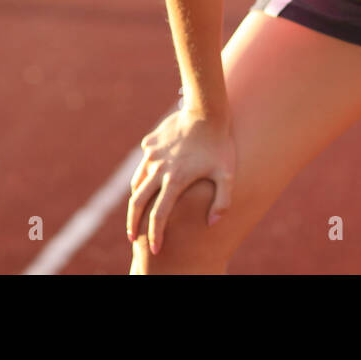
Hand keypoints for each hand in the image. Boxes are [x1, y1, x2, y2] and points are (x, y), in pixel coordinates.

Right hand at [127, 107, 235, 255]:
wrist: (206, 110)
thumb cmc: (220, 144)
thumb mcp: (227, 174)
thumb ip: (222, 201)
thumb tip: (212, 223)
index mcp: (175, 181)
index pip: (159, 216)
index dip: (155, 235)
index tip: (155, 249)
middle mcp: (158, 170)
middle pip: (137, 203)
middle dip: (133, 224)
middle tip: (133, 237)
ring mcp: (152, 156)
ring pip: (137, 182)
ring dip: (136, 199)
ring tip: (138, 210)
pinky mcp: (150, 143)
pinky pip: (143, 162)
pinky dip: (143, 173)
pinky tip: (150, 176)